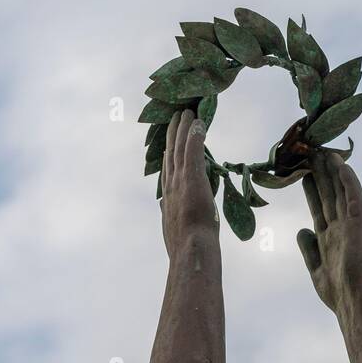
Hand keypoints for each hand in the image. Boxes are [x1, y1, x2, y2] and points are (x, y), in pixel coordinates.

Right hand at [160, 109, 217, 256]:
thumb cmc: (183, 245)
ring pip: (180, 147)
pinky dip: (195, 135)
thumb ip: (168, 212)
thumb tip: (162, 205)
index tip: (167, 142)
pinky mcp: (192, 177)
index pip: (167, 169)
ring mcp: (180, 180)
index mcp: (168, 196)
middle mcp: (171, 184)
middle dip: (173, 134)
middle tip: (176, 117)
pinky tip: (198, 122)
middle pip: (170, 153)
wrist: (189, 249)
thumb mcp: (171, 227)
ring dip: (183, 128)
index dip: (167, 154)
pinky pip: (193, 151)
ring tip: (187, 113)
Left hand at [297, 153, 361, 310]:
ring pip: (339, 191)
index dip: (311, 191)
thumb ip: (309, 250)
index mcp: (330, 240)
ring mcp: (350, 225)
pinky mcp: (359, 224)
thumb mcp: (316, 270)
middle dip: (320, 175)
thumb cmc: (338, 293)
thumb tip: (302, 230)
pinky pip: (353, 196)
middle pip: (328, 195)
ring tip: (323, 151)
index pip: (319, 208)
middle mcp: (340, 229)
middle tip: (312, 153)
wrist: (355, 301)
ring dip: (332, 171)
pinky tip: (340, 164)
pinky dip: (347, 180)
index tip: (303, 174)